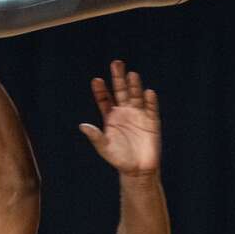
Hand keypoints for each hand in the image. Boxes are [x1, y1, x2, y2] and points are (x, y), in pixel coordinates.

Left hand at [81, 60, 161, 176]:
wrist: (138, 170)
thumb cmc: (119, 159)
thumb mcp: (104, 147)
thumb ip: (95, 136)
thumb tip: (82, 125)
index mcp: (111, 117)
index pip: (105, 99)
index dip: (101, 90)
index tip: (96, 80)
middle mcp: (125, 112)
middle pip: (121, 91)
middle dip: (118, 78)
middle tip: (116, 63)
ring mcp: (139, 115)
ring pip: (136, 96)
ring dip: (134, 86)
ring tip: (132, 74)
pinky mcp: (152, 121)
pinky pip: (151, 108)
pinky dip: (150, 101)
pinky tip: (148, 92)